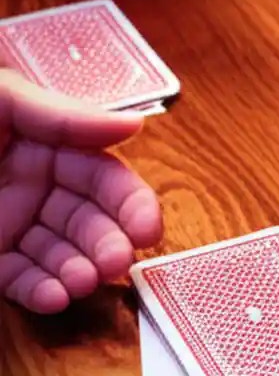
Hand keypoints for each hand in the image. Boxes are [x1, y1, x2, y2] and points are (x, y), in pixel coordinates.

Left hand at [0, 72, 160, 313]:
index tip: (147, 228)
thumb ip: (64, 116)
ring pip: (61, 255)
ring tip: (80, 282)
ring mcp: (10, 224)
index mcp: (51, 145)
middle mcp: (37, 187)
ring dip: (77, 271)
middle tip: (116, 263)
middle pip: (90, 221)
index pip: (105, 178)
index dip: (131, 203)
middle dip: (108, 245)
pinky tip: (52, 295)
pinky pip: (20, 279)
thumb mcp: (0, 100)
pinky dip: (39, 291)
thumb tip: (132, 126)